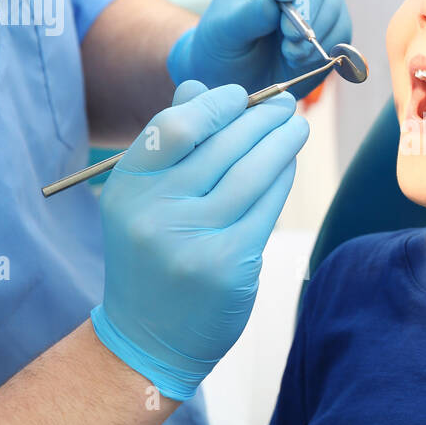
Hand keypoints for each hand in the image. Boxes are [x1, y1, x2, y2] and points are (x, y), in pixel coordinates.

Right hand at [90, 80, 309, 400]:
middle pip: (222, 145)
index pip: (177, 126)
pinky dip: (282, 179)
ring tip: (296, 126)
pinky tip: (289, 165)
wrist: (147, 337)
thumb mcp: (143, 198)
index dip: (216, 103)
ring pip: (252, 173)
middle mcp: (155, 212)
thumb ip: (170, 143)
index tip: (242, 95)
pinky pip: (267, 207)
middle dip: (261, 117)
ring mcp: (194, 241)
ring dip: (282, 142)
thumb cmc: (151, 255)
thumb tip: (200, 86)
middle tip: (285, 104)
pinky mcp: (230, 265)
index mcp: (129, 187)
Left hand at [167, 0, 350, 97]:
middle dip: (306, 5)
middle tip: (290, 35)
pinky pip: (341, 29)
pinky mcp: (332, 25)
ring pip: (333, 1)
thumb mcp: (225, 31)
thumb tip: (274, 2)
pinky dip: (325, 47)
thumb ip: (247, 16)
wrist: (239, 77)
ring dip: (315, 30)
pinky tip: (300, 60)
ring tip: (290, 54)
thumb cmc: (225, 45)